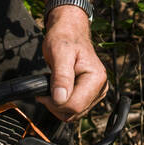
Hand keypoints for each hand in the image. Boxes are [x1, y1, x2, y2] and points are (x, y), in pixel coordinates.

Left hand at [41, 6, 107, 121]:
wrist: (69, 31)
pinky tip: (57, 90)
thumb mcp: (59, 53)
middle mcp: (100, 87)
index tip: (42, 93)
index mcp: (96, 78)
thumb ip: (61, 76)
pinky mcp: (90, 95)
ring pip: (73, 114)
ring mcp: (96, 92)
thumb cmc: (64, 37)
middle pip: (74, 112)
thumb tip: (60, 98)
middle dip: (56, 105)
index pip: (74, 106)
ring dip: (58, 105)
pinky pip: (74, 109)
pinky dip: (62, 103)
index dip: (55, 103)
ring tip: (51, 87)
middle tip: (45, 89)